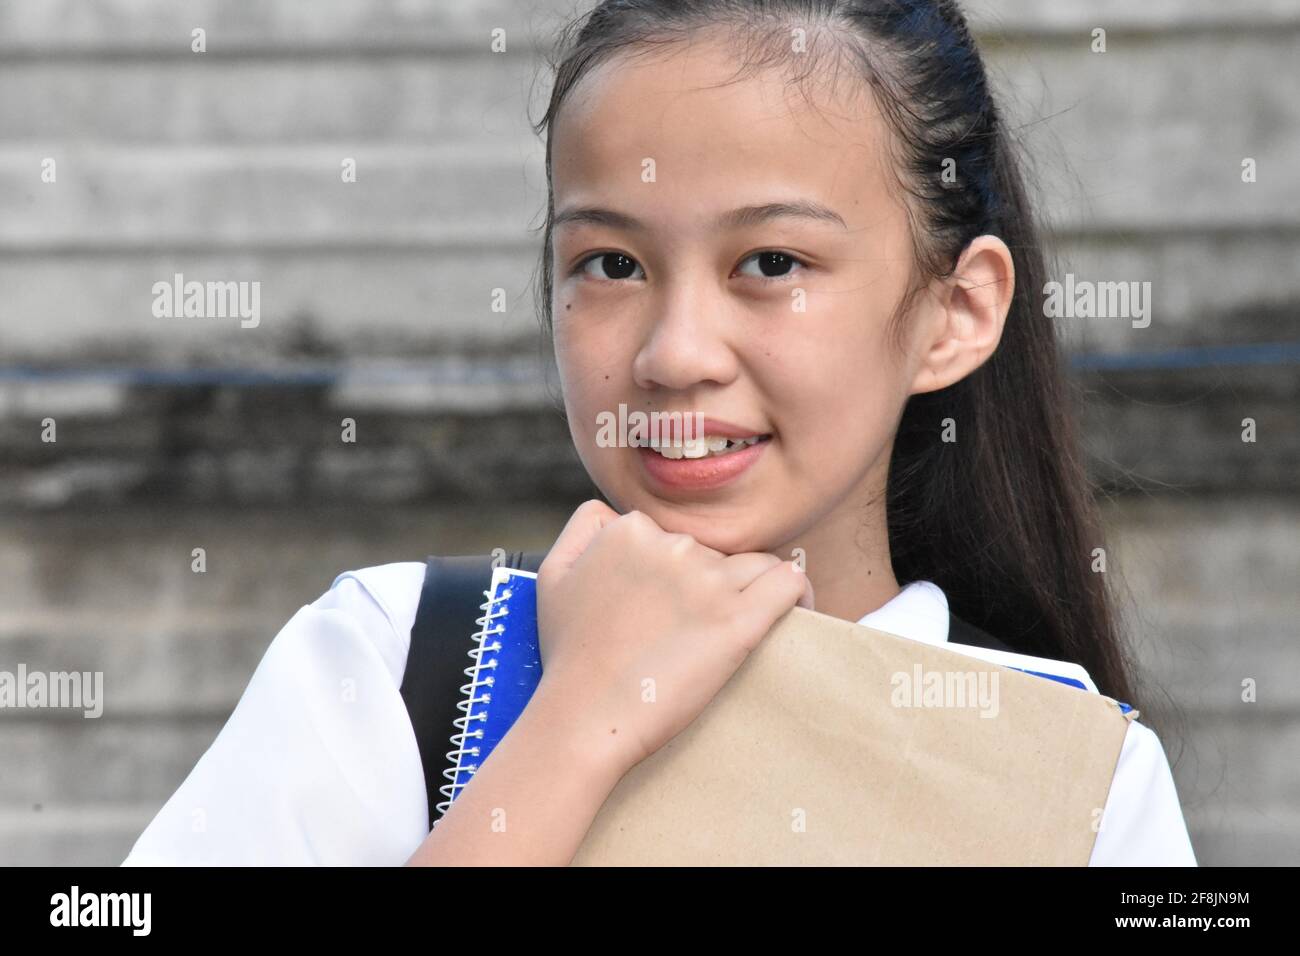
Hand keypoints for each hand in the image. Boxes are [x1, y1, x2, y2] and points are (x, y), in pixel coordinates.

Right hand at [533, 499, 813, 775]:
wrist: (584, 716)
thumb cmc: (570, 655)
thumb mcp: (553, 574)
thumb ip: (585, 528)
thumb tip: (618, 516)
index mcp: (629, 530)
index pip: (671, 534)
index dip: (671, 569)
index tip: (670, 601)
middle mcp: (671, 546)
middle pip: (710, 550)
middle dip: (706, 581)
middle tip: (691, 628)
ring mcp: (708, 582)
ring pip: (752, 563)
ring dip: (752, 587)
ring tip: (748, 617)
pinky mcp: (738, 621)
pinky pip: (787, 583)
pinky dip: (800, 589)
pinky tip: (802, 603)